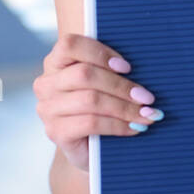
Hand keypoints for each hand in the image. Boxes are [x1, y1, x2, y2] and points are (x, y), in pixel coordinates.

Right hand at [34, 33, 162, 170]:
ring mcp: (48, 109)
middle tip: (147, 97)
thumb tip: (144, 66)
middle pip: (84, 74)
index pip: (70, 45)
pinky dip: (118, 125)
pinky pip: (91, 123)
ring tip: (147, 114)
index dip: (100, 53)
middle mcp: (46, 83)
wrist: (90, 148)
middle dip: (121, 85)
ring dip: (124, 107)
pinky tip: (135, 128)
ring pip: (90, 99)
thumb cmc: (102, 106)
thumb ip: (112, 68)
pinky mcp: (55, 132)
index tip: (127, 67)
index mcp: (56, 62)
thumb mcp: (104, 82)